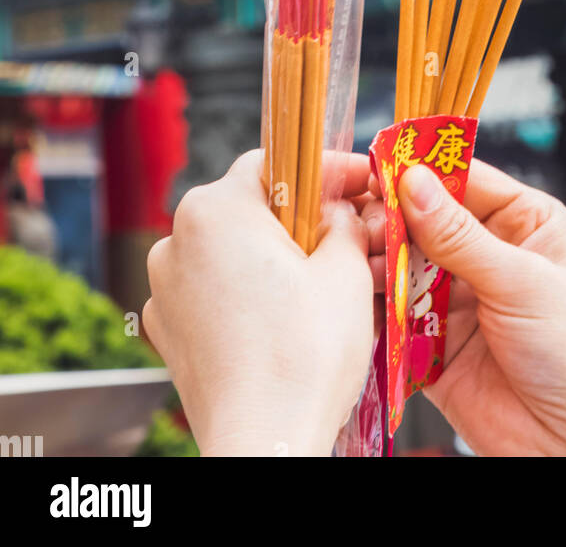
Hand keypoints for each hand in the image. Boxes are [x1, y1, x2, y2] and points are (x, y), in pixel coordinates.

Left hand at [144, 149, 372, 456]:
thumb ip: (345, 224)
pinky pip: (213, 294)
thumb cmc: (302, 359)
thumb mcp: (346, 271)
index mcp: (215, 209)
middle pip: (250, 208)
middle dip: (301, 219)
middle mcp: (175, 241)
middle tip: (350, 234)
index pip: (274, 162)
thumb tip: (342, 213)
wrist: (264, 445)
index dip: (325, 169)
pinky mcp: (168, 333)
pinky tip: (284, 320)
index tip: (360, 180)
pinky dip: (246, 297)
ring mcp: (165, 290)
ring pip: (231, 253)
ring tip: (322, 285)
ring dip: (273, 260)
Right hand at [373, 159, 565, 457]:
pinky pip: (393, 316)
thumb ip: (461, 236)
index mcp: (524, 224)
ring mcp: (459, 300)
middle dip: (393, 219)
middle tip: (366, 222)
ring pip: (404, 265)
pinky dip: (373, 307)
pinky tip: (356, 298)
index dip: (424, 169)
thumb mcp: (523, 283)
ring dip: (379, 262)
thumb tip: (413, 181)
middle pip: (426, 220)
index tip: (381, 164)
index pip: (465, 179)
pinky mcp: (433, 345)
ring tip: (359, 262)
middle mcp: (489, 255)